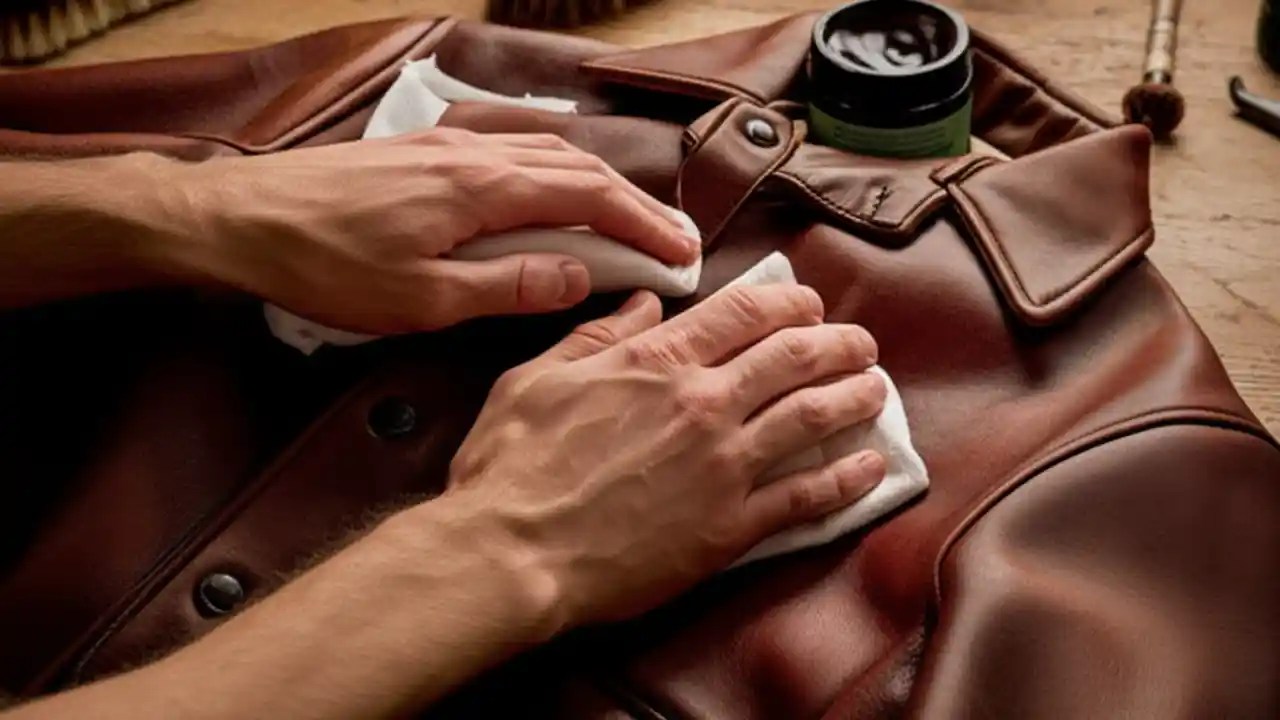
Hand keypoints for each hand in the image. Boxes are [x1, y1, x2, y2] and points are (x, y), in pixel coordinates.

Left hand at [169, 128, 697, 332]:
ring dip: (597, 185)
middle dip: (635, 204)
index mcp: (482, 189)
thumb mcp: (423, 300)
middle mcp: (474, 154)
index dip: (646, 226)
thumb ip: (508, 286)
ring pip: (547, 152)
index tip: (685, 254)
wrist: (241, 218)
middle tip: (671, 242)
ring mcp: (448, 146)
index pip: (591, 199)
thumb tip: (578, 278)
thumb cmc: (323, 265)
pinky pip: (511, 147)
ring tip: (625, 222)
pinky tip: (551, 188)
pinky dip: (552, 168)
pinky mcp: (424, 151)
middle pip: (580, 167)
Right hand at [442, 285, 886, 627]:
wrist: (512, 553)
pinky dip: (847, 478)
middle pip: (795, 357)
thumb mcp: (536, 378)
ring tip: (877, 388)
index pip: (744, 312)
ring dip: (856, 395)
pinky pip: (807, 496)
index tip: (809, 304)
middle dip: (838, 342)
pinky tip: (872, 466)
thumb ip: (597, 337)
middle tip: (858, 343)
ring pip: (814, 416)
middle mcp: (703, 403)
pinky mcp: (730, 527)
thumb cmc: (512, 466)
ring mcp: (723, 465)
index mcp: (657, 361)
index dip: (788, 301)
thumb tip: (644, 305)